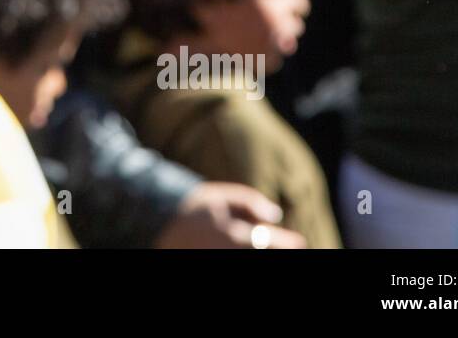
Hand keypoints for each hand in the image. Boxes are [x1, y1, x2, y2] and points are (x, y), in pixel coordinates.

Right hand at [155, 182, 307, 248]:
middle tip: (293, 247)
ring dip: (263, 253)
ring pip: (252, 258)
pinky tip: (250, 247)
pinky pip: (234, 259)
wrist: (159, 219)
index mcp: (234, 235)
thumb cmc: (194, 205)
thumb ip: (251, 203)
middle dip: (279, 251)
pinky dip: (247, 253)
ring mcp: (219, 259)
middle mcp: (229, 252)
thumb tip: (274, 215)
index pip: (269, 242)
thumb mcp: (223, 196)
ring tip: (268, 246)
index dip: (287, 242)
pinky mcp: (209, 261)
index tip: (298, 241)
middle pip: (262, 255)